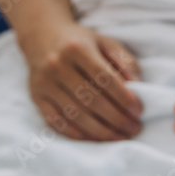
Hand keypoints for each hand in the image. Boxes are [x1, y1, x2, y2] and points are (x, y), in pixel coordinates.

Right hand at [22, 23, 142, 140]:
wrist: (42, 36)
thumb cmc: (82, 42)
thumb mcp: (107, 43)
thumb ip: (125, 62)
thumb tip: (138, 85)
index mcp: (77, 49)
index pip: (104, 78)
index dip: (123, 97)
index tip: (139, 110)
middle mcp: (56, 65)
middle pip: (89, 99)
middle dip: (115, 118)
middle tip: (134, 128)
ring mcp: (43, 83)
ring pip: (74, 114)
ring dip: (99, 130)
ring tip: (120, 136)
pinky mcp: (35, 97)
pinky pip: (55, 121)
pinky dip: (76, 133)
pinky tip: (94, 139)